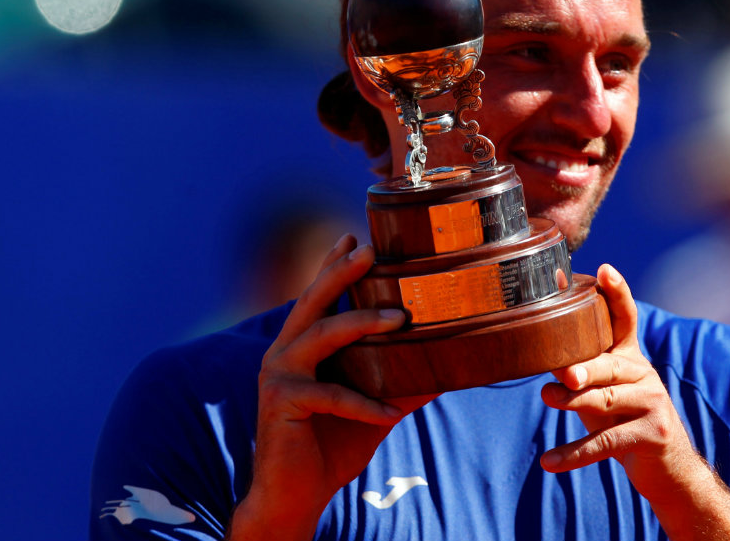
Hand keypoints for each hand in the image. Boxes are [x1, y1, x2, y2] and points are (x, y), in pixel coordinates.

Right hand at [228, 235, 435, 540]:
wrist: (296, 495)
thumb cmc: (333, 444)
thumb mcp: (374, 407)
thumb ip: (402, 383)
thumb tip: (450, 367)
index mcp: (301, 346)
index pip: (317, 297)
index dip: (332, 264)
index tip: (352, 234)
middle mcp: (284, 352)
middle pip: (313, 300)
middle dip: (340, 271)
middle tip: (368, 249)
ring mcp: (279, 375)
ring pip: (321, 334)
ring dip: (361, 322)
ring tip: (399, 318)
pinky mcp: (282, 403)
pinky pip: (331, 395)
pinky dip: (364, 404)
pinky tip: (391, 414)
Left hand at [539, 263, 701, 493]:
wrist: (670, 469)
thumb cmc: (625, 421)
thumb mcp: (604, 392)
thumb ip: (579, 372)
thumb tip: (538, 354)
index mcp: (631, 358)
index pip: (626, 319)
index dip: (617, 293)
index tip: (605, 269)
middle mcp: (644, 375)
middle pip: (610, 365)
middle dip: (586, 366)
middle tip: (564, 371)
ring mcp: (652, 406)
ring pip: (607, 400)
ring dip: (574, 402)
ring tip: (547, 397)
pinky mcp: (650, 437)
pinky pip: (606, 443)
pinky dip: (574, 454)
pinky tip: (549, 462)